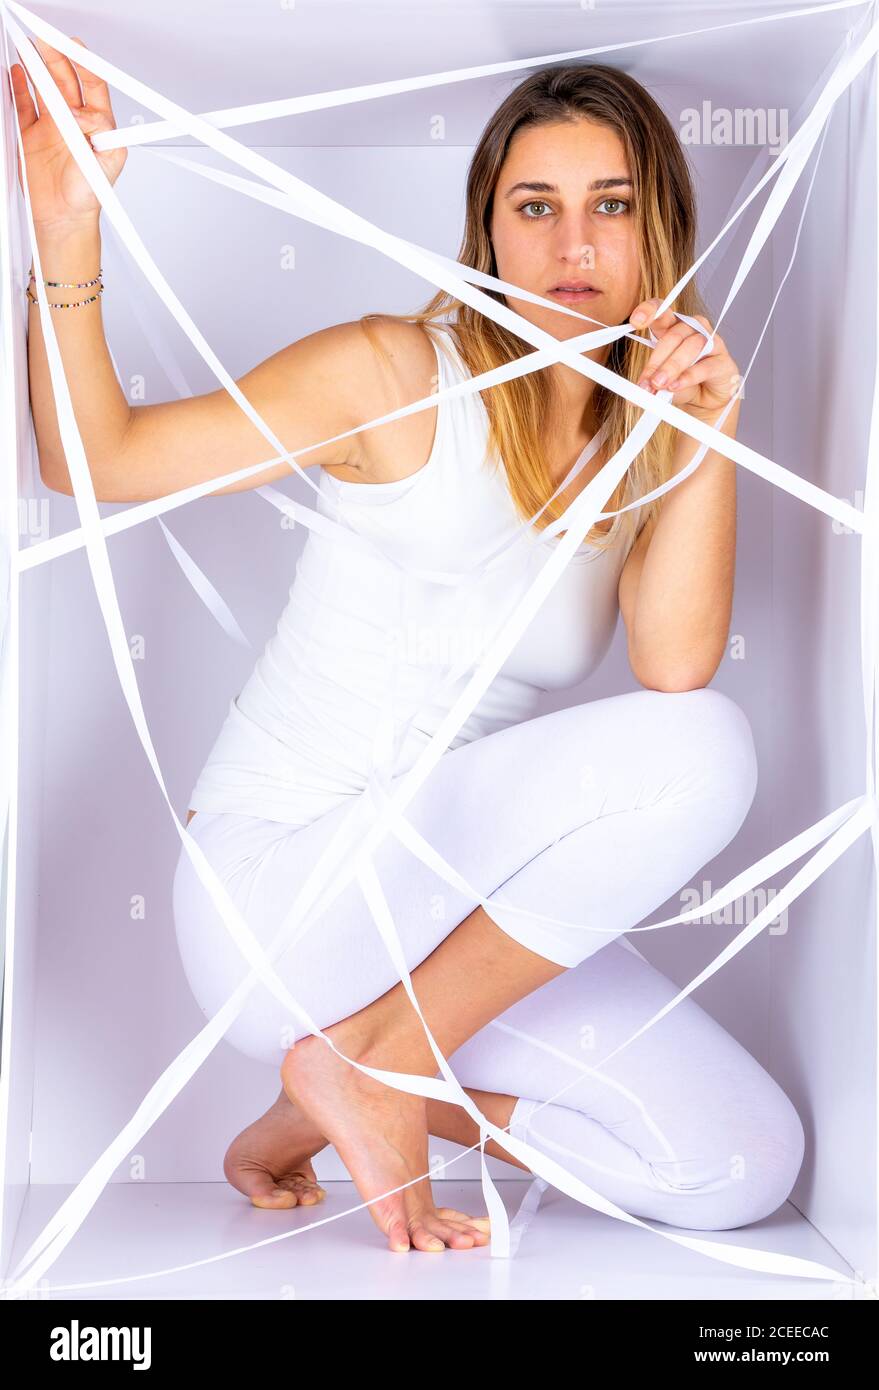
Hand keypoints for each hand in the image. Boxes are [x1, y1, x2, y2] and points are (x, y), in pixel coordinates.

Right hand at [11, 33, 126, 228]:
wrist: (64, 219)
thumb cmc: (88, 196)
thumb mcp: (108, 163)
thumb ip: (101, 132)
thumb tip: (82, 112)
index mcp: (96, 125)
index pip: (92, 86)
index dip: (84, 64)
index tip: (74, 48)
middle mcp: (73, 122)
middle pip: (64, 80)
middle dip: (55, 58)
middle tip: (45, 41)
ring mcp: (51, 126)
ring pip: (42, 88)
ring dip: (37, 67)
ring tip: (29, 47)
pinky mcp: (30, 135)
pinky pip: (23, 104)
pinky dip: (18, 87)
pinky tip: (17, 72)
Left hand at [628, 298, 742, 416]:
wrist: (705, 404)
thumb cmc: (682, 385)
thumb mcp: (661, 382)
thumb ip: (651, 381)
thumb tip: (639, 388)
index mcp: (673, 328)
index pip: (662, 311)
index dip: (650, 311)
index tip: (635, 321)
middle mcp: (694, 330)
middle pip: (674, 336)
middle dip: (657, 360)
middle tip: (646, 382)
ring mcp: (712, 344)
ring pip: (691, 347)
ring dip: (672, 367)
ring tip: (659, 384)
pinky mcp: (724, 362)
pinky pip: (706, 366)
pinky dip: (689, 376)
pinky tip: (676, 386)